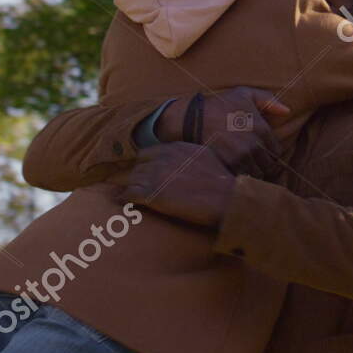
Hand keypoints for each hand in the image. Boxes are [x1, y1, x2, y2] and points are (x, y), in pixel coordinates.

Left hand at [120, 142, 237, 227]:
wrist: (227, 198)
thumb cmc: (222, 182)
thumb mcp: (205, 156)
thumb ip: (188, 154)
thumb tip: (184, 158)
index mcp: (174, 149)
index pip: (146, 154)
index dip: (144, 166)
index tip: (145, 176)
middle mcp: (162, 158)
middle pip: (137, 167)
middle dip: (136, 178)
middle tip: (136, 190)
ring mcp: (155, 175)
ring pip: (130, 180)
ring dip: (130, 189)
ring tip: (128, 199)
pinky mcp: (152, 194)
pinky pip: (128, 194)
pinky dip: (124, 199)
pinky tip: (125, 204)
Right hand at [154, 87, 288, 178]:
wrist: (191, 118)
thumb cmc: (219, 105)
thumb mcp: (244, 94)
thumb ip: (267, 100)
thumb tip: (287, 110)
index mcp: (261, 129)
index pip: (277, 151)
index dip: (270, 153)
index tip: (262, 152)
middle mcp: (254, 145)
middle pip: (269, 165)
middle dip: (263, 165)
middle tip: (253, 162)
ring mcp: (241, 157)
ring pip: (256, 174)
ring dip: (253, 173)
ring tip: (245, 167)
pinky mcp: (228, 166)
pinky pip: (242, 178)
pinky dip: (240, 177)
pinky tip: (235, 170)